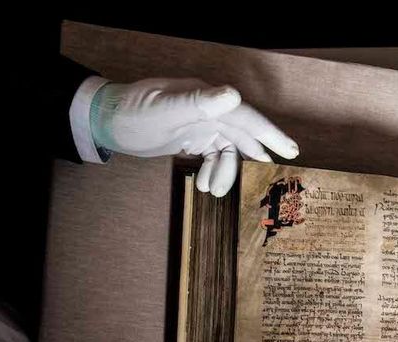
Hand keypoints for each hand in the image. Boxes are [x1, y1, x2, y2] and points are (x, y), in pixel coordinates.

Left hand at [90, 78, 298, 196]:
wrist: (106, 122)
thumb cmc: (131, 114)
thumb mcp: (164, 110)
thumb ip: (198, 103)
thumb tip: (233, 95)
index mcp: (207, 99)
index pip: (246, 115)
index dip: (270, 133)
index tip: (291, 150)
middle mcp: (209, 108)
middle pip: (245, 132)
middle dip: (261, 154)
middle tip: (275, 176)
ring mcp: (202, 123)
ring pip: (231, 149)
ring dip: (228, 171)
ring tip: (214, 190)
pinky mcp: (194, 137)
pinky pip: (216, 155)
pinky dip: (216, 171)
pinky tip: (206, 184)